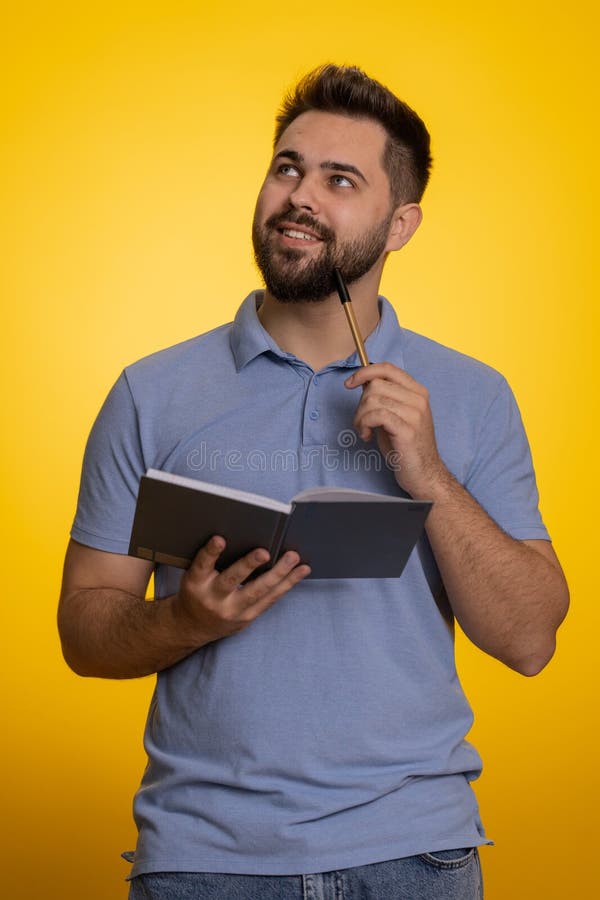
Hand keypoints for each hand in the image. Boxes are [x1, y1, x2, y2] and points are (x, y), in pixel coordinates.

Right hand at [174, 536, 309, 644]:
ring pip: (258, 591)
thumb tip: (244, 535)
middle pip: (232, 579)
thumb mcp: (195, 575)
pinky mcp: (247, 618)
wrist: (192, 626)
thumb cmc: (197, 591)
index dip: (210, 552)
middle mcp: (212, 598)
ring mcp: (231, 610)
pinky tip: (299, 572)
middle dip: (249, 565)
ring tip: (293, 557)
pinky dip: (286, 584)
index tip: (220, 539)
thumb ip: (212, 560)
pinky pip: (269, 600)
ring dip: (279, 573)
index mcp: (196, 583)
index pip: (202, 565)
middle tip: (264, 552)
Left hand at [344, 362, 445, 497]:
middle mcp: (418, 399)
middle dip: (360, 403)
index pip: (387, 369)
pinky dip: (364, 424)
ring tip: (364, 431)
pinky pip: (376, 415)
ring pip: (372, 400)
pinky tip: (367, 436)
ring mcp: (415, 414)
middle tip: (362, 422)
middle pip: (375, 385)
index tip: (350, 383)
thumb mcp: (397, 415)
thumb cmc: (406, 446)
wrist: (424, 473)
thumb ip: (385, 398)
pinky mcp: (407, 430)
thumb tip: (362, 382)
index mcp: (417, 392)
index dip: (364, 372)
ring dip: (360, 417)